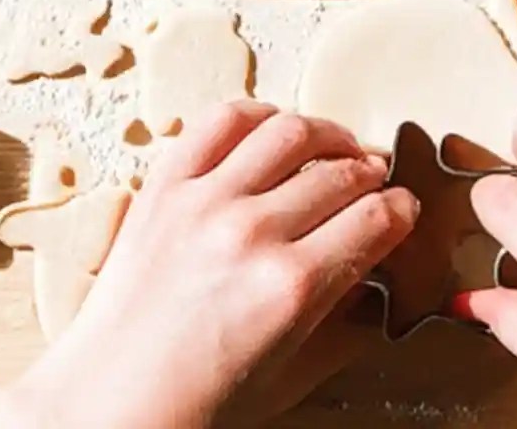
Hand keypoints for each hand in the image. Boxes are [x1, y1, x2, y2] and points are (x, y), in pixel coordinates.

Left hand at [0, 101, 417, 427]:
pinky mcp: (164, 187)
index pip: (377, 218)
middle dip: (372, 173)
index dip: (403, 208)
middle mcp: (251, 234)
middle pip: (342, 173)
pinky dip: (257, 115)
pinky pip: (221, 122)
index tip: (404, 208)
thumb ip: (347, 320)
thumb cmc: (198, 400)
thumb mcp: (295, 372)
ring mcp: (204, 203)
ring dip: (328, 133)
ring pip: (290, 132)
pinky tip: (274, 131)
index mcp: (292, 286)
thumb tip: (379, 277)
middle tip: (376, 179)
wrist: (113, 402)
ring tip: (337, 146)